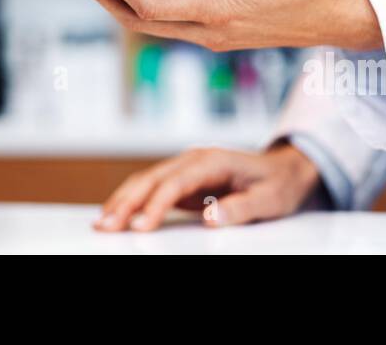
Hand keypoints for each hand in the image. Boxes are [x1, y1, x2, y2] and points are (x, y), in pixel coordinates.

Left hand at [83, 0, 380, 51]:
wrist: (344, 20)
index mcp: (221, 14)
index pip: (152, 8)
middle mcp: (212, 32)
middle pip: (144, 24)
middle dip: (111, 1)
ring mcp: (217, 35)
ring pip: (158, 25)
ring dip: (129, 4)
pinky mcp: (223, 31)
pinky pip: (178, 22)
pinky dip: (156, 4)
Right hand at [94, 144, 321, 230]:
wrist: (283, 169)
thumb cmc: (277, 185)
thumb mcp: (269, 200)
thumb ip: (241, 209)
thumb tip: (211, 219)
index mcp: (213, 161)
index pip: (176, 182)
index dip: (156, 204)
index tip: (141, 226)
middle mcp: (194, 159)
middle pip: (152, 178)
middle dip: (126, 201)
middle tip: (105, 226)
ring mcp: (185, 167)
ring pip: (146, 181)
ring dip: (122, 200)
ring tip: (102, 223)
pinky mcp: (182, 179)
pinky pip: (152, 188)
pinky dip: (132, 200)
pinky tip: (117, 214)